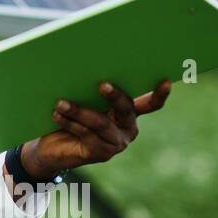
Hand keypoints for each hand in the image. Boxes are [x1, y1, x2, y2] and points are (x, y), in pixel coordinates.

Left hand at [23, 79, 173, 177]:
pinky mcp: (101, 153)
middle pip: (126, 109)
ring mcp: (116, 142)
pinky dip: (69, 122)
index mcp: (129, 111)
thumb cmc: (69, 114)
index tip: (165, 81)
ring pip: (100, 122)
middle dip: (115, 96)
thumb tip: (85, 64)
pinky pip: (86, 134)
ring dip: (79, 110)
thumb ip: (89, 88)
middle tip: (101, 83)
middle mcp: (127, 127)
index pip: (150, 103)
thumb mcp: (82, 98)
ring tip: (61, 102)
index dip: (159, 94)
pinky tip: (56, 113)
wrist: (52, 147)